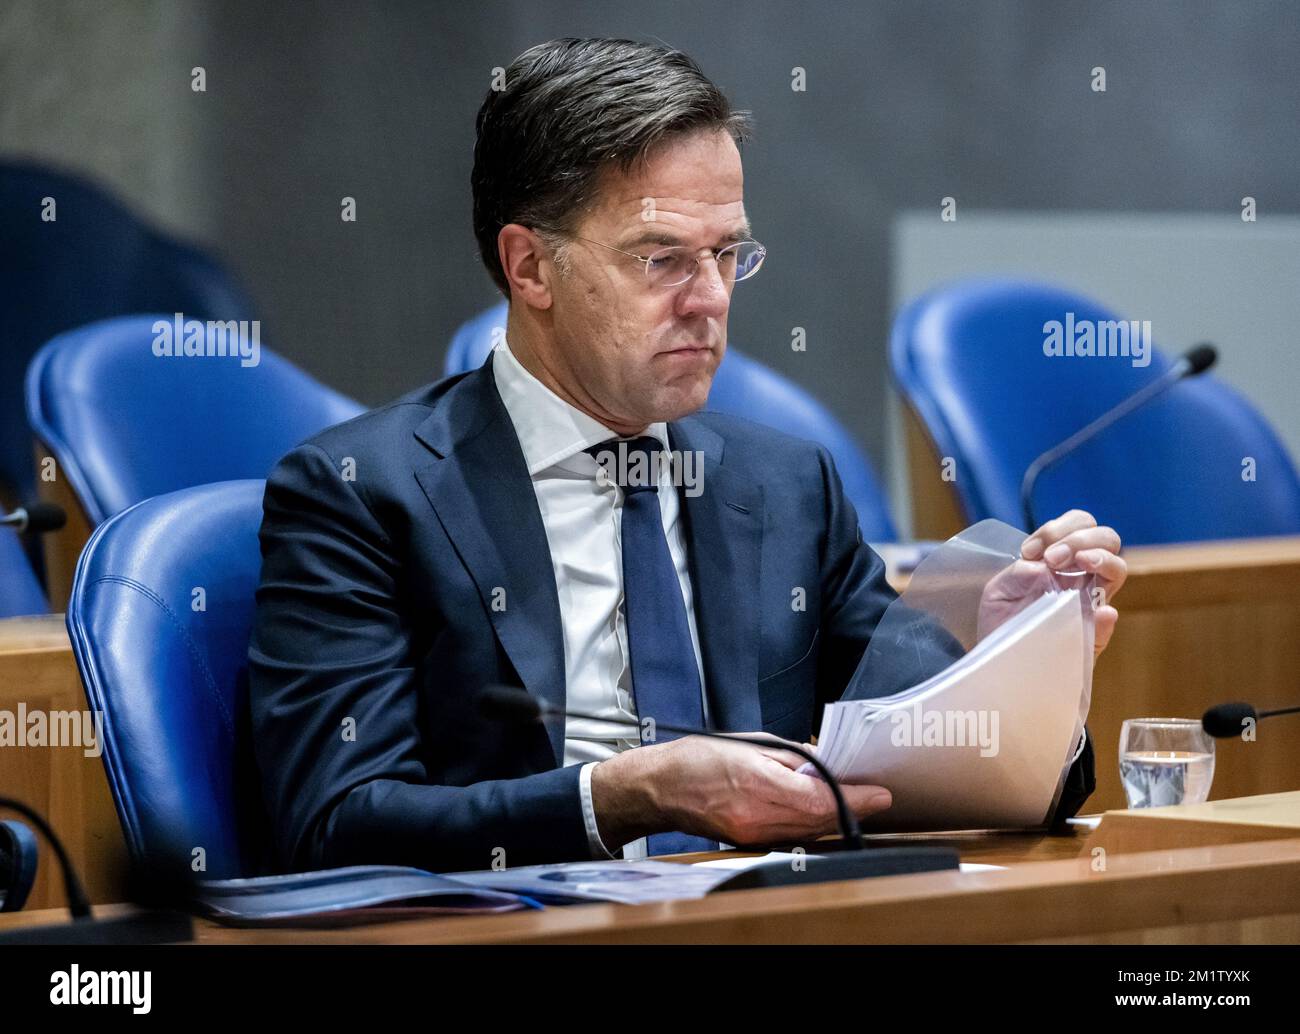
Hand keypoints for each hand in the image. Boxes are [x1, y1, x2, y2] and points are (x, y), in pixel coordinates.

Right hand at [590, 734, 891, 848]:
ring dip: (834, 818)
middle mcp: (757, 815)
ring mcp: (753, 834)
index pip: (819, 798)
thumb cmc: (697, 757)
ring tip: (854, 802)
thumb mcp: (747, 743)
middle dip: (852, 808)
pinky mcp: (748, 843)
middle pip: (819, 820)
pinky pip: (791, 837)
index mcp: (756, 782)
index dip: (854, 798)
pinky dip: (811, 825)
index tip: (880, 794)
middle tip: (875, 796)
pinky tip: (820, 813)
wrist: (659, 788)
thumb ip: (789, 755)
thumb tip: (823, 763)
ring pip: (809, 832)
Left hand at [979, 509, 1125, 655]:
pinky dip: (1106, 616)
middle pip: (1106, 538)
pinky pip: (1107, 624)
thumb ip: (1015, 576)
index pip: (1079, 526)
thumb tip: (1040, 569)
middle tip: (1052, 558)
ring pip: (1118, 568)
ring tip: (1077, 562)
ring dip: (1099, 557)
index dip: (1059, 529)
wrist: (999, 663)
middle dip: (1080, 537)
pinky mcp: (1090, 637)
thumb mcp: (997, 593)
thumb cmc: (1001, 623)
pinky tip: (1098, 611)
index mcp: (1060, 562)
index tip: (1031, 550)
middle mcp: (1081, 577)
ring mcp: (1090, 604)